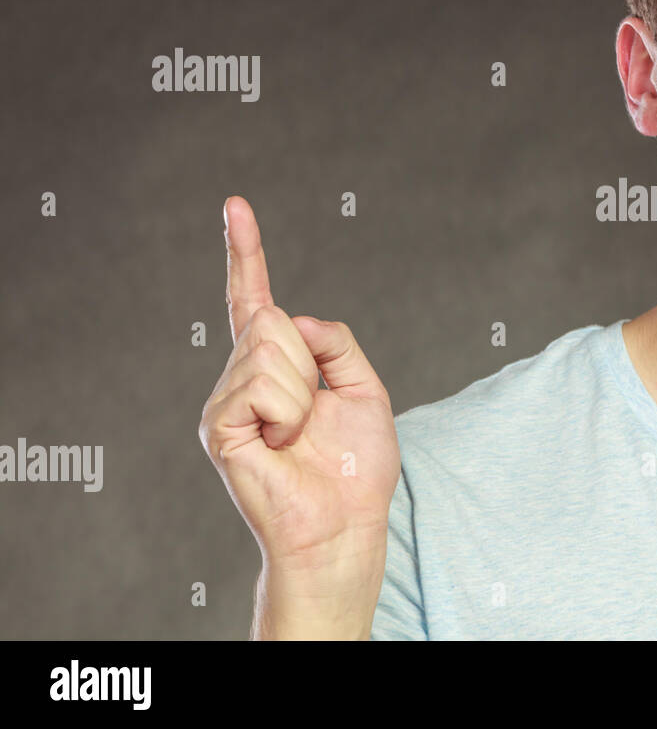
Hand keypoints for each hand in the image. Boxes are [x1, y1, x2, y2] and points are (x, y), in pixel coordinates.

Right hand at [199, 196, 399, 574]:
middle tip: (313, 416)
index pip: (255, 298)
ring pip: (270, 347)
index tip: (236, 205)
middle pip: (274, 320)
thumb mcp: (365, 386)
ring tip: (298, 435)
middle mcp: (242, 376)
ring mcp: (226, 401)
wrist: (345, 523)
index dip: (246, 252)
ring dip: (303, 393)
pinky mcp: (219, 427)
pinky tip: (283, 445)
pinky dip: (289, 414)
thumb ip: (335, 341)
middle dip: (310, 363)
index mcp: (276, 365)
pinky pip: (263, 385)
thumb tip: (291, 315)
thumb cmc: (355, 464)